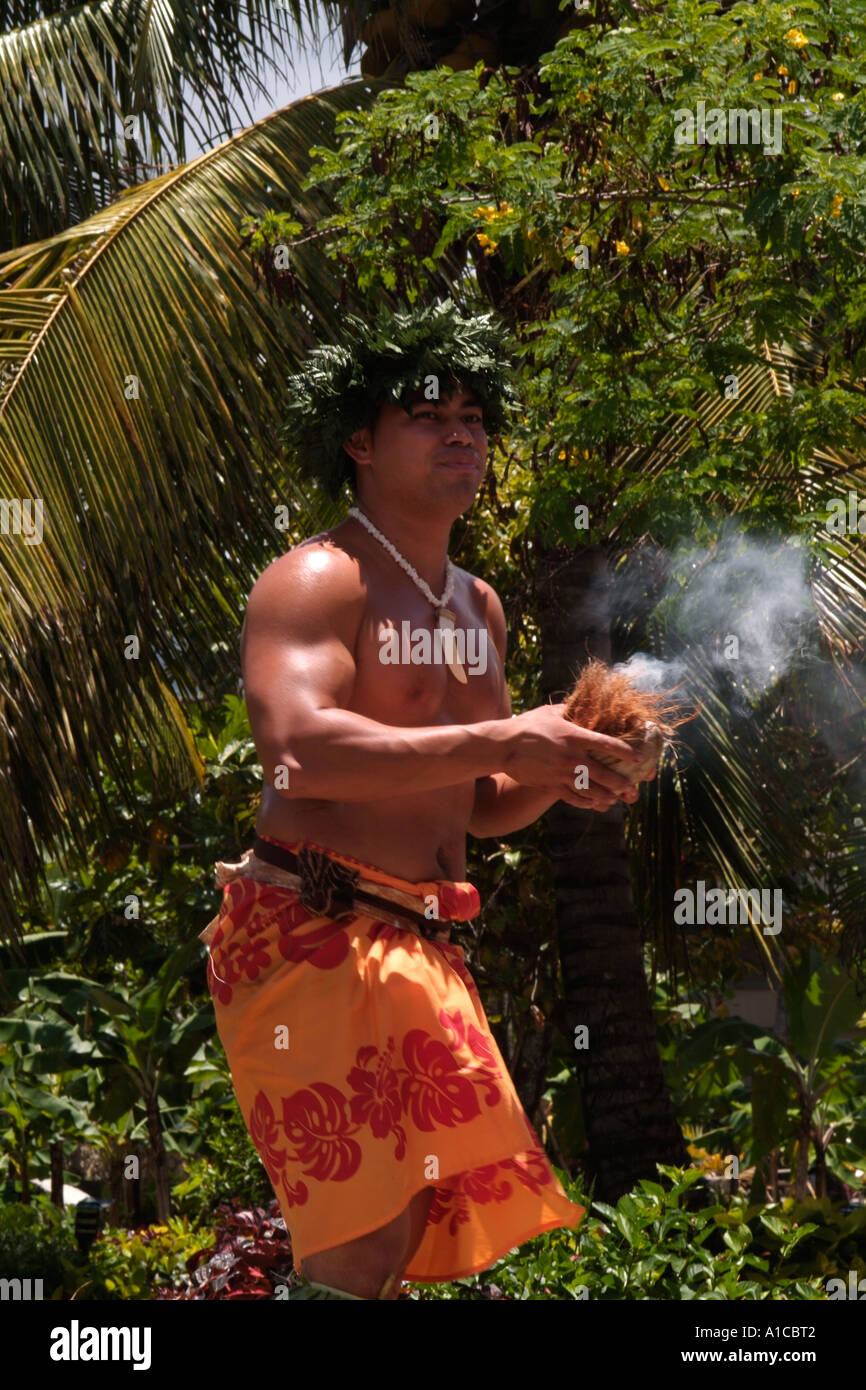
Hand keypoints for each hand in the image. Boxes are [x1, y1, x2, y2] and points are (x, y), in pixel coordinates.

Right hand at [504, 702, 644, 807]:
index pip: (607, 744)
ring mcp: (561, 773)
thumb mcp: (550, 713)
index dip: (626, 752)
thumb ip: (570, 711)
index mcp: (574, 735)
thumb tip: (583, 704)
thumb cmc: (527, 726)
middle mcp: (571, 756)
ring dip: (607, 797)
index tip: (639, 758)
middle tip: (632, 789)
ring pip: (591, 790)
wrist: (503, 746)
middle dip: (621, 784)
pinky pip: (573, 798)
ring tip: (616, 800)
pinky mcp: (551, 785)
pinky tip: (594, 804)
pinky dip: (586, 803)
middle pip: (604, 774)